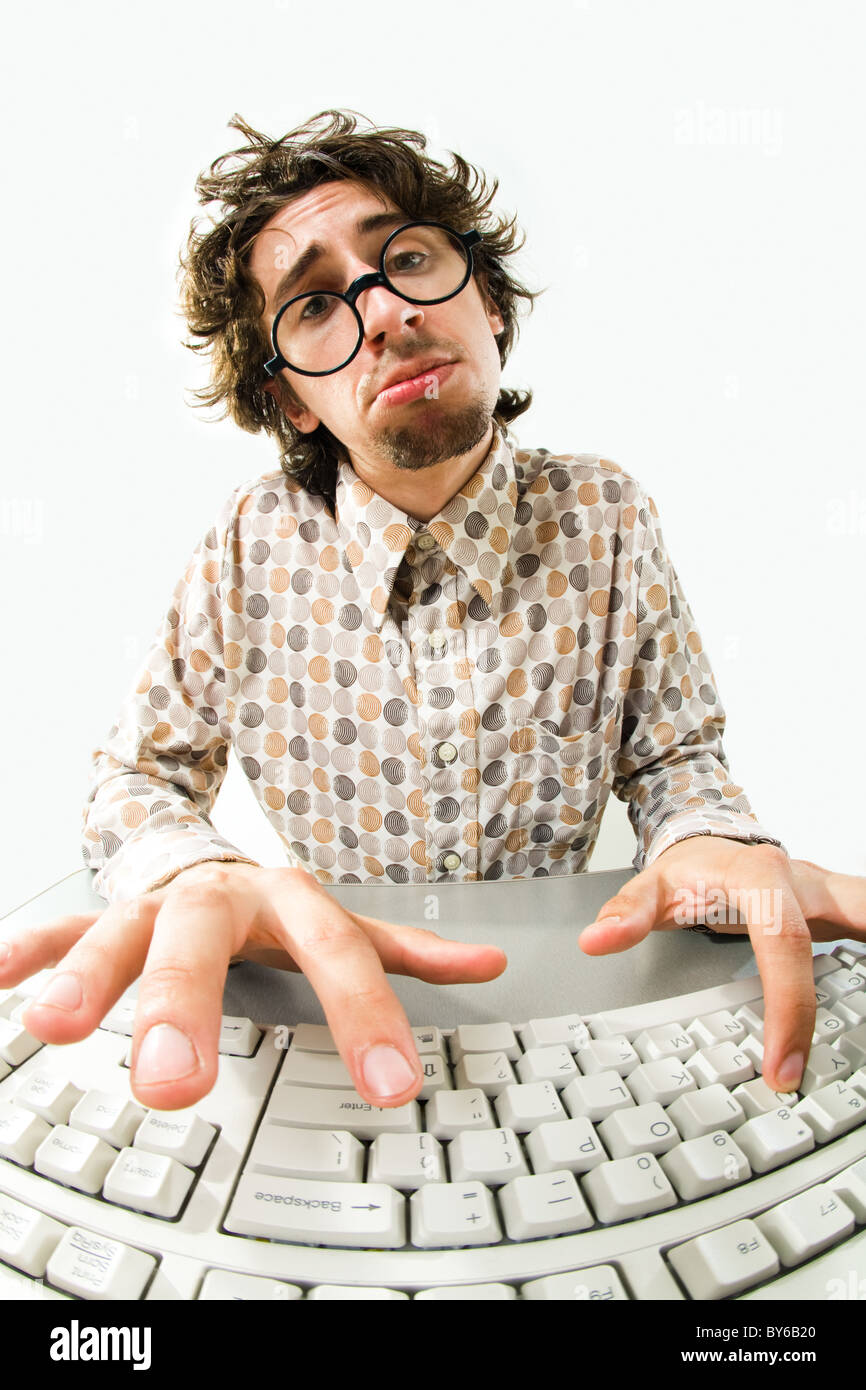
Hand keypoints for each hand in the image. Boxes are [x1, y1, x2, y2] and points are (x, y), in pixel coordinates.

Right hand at [0, 863, 506, 1110]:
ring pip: (122, 930)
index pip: (337, 954)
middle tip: (170, 1085)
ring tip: (56, 1028)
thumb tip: (489, 966)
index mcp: (293, 901)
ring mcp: (160, 905)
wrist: (212, 864)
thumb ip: (408, 951)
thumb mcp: (345, 926)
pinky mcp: (107, 916)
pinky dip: (36, 950)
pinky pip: (66, 926)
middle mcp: (223, 897)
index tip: (390, 1087)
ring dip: (91, 974)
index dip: (367, 1016)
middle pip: (203, 939)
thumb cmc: (280, 911)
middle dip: (183, 1005)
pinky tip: (2, 975)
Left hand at [578, 840, 865, 1093]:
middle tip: (852, 1046)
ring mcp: (827, 899)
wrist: (711, 843)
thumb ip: (627, 914)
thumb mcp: (652, 887)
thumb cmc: (690, 870)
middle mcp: (804, 884)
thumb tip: (596, 939)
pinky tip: (856, 1012)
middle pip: (859, 915)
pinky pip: (864, 931)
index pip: (784, 943)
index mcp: (761, 878)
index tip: (782, 1068)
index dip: (789, 1006)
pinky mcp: (839, 917)